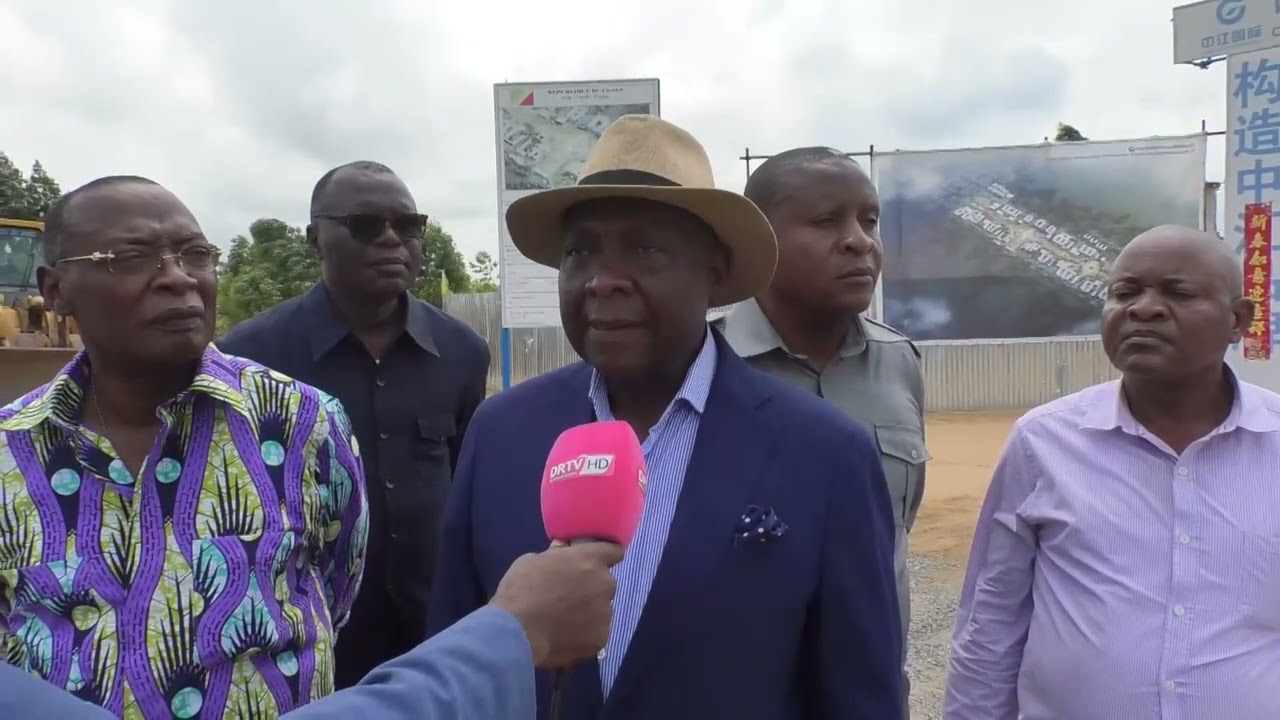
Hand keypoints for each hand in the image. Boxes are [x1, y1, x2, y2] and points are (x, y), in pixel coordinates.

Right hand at [489, 542, 622, 668]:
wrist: (517, 634)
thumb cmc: (521, 591)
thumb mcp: (531, 561)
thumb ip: (554, 555)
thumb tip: (562, 549)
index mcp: (590, 559)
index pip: (613, 551)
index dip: (605, 556)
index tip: (594, 562)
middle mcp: (604, 584)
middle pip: (605, 583)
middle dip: (591, 587)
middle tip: (568, 596)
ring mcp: (605, 614)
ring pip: (601, 610)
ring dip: (588, 612)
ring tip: (563, 622)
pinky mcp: (601, 639)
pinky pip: (596, 633)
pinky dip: (584, 634)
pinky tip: (564, 638)